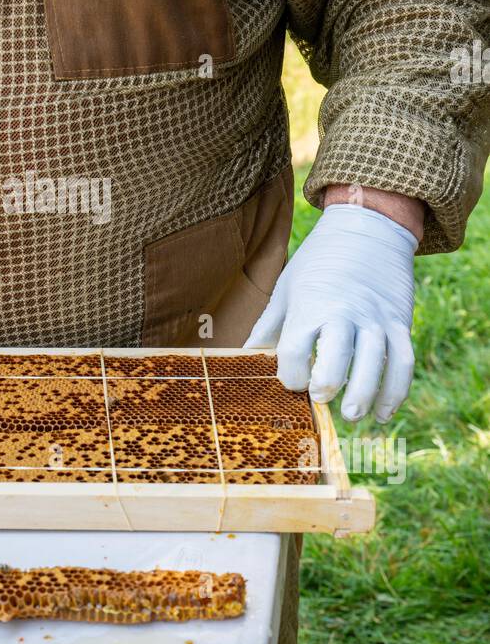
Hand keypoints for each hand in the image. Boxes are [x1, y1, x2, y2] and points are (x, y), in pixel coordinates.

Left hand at [244, 204, 417, 421]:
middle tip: (322, 401)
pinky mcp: (400, 322)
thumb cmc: (318, 262)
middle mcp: (345, 313)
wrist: (368, 227)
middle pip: (338, 358)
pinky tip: (383, 413)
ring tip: (352, 416)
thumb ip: (268, 328)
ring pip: (376, 365)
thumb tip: (241, 358)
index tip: (291, 381)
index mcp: (310, 306)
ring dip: (366, 397)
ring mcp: (376, 318)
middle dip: (328, 386)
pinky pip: (403, 362)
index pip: (296, 350)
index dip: (291, 374)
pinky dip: (396, 392)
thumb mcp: (286, 288)